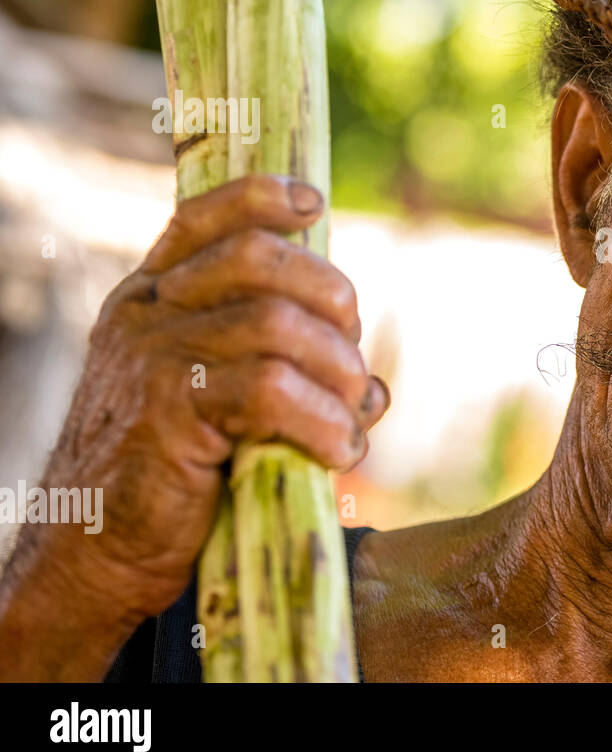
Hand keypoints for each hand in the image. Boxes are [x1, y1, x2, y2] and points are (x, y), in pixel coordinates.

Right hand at [3, 174, 388, 635]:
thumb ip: (281, 371)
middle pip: (261, 260)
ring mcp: (152, 358)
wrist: (97, 553)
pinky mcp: (168, 413)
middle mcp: (147, 314)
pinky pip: (271, 389)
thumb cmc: (173, 476)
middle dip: (332, 302)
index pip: (204, 217)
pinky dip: (323, 420)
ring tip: (353, 421)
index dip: (262, 198)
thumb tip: (375, 386)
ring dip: (339, 374)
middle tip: (353, 366)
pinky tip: (338, 452)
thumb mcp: (219, 403)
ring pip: (277, 324)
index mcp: (153, 297)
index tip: (314, 205)